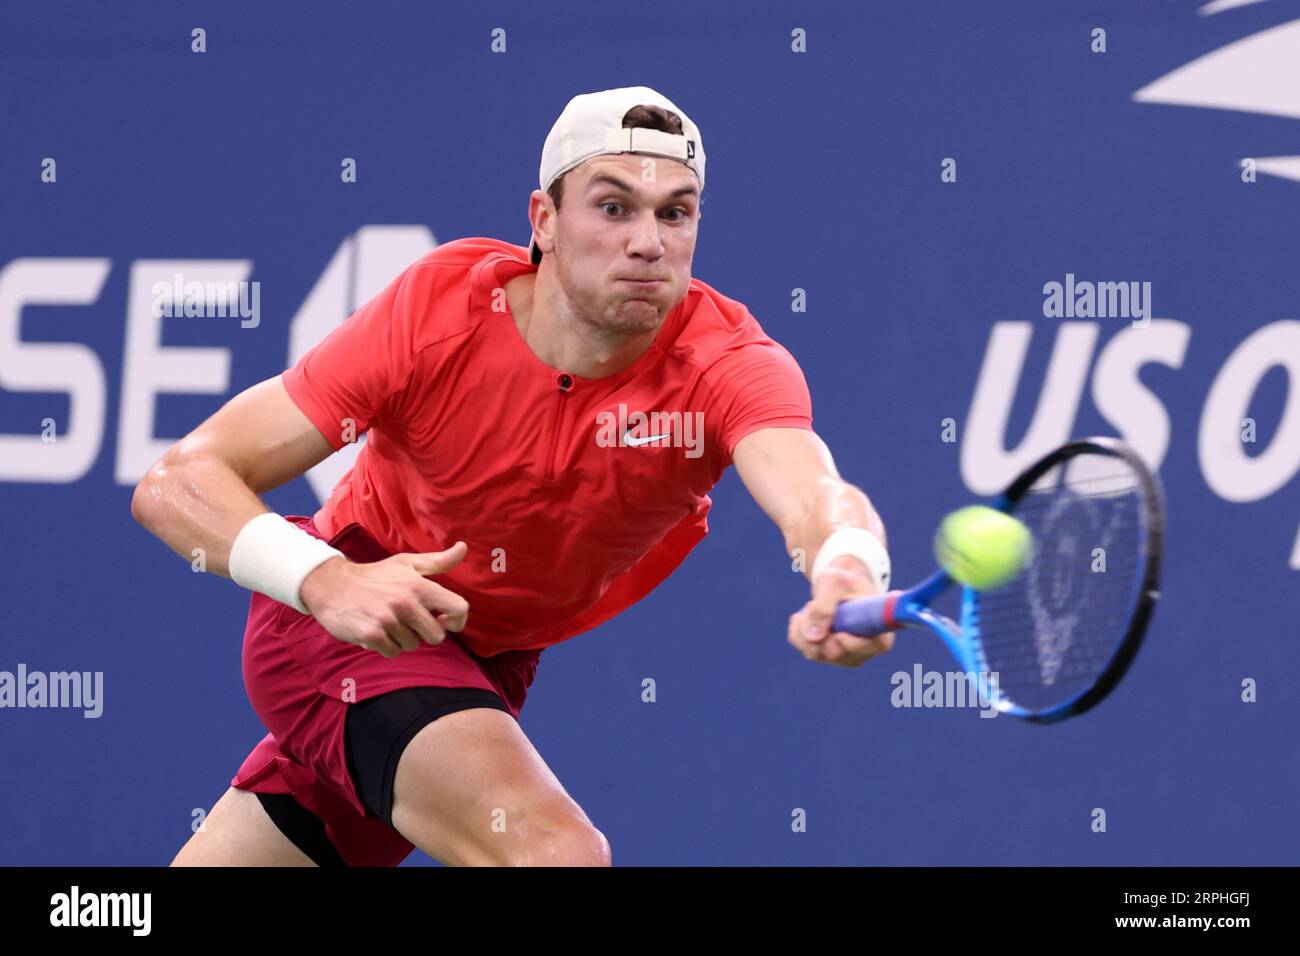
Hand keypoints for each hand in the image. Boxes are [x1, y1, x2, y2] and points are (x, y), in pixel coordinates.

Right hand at [299, 542, 470, 658]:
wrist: (332, 586)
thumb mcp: (407, 563)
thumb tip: (463, 548)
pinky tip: (376, 629)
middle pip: (436, 636)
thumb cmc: (375, 576)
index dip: (457, 620)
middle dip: (424, 632)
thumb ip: (438, 561)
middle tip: (408, 621)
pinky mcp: (371, 635)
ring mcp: (388, 620)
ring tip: (387, 621)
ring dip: (401, 638)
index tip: (444, 620)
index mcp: (419, 585)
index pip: (458, 608)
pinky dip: (386, 646)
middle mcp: (406, 603)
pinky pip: (392, 653)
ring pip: (412, 645)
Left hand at [788, 555, 894, 666]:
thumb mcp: (833, 582)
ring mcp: (846, 656)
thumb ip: (823, 606)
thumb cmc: (843, 582)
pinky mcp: (828, 656)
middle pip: (838, 654)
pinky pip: (805, 650)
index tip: (839, 634)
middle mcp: (866, 648)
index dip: (853, 644)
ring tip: (811, 606)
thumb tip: (813, 638)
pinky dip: (798, 632)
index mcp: (879, 628)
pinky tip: (803, 617)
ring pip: (817, 653)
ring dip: (806, 629)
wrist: (839, 586)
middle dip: (819, 630)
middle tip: (813, 605)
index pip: (873, 646)